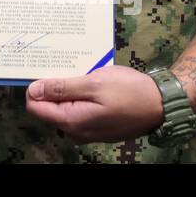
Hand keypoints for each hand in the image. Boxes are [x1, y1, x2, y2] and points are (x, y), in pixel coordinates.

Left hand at [23, 65, 164, 142]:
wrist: (161, 104)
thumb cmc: (130, 92)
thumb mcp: (94, 84)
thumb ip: (62, 88)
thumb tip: (33, 90)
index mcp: (72, 121)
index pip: (35, 107)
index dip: (35, 88)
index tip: (44, 69)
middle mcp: (76, 130)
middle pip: (48, 107)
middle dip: (53, 86)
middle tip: (67, 66)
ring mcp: (87, 129)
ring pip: (64, 107)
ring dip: (67, 89)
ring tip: (81, 71)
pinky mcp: (96, 125)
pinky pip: (78, 109)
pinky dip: (79, 94)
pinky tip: (90, 81)